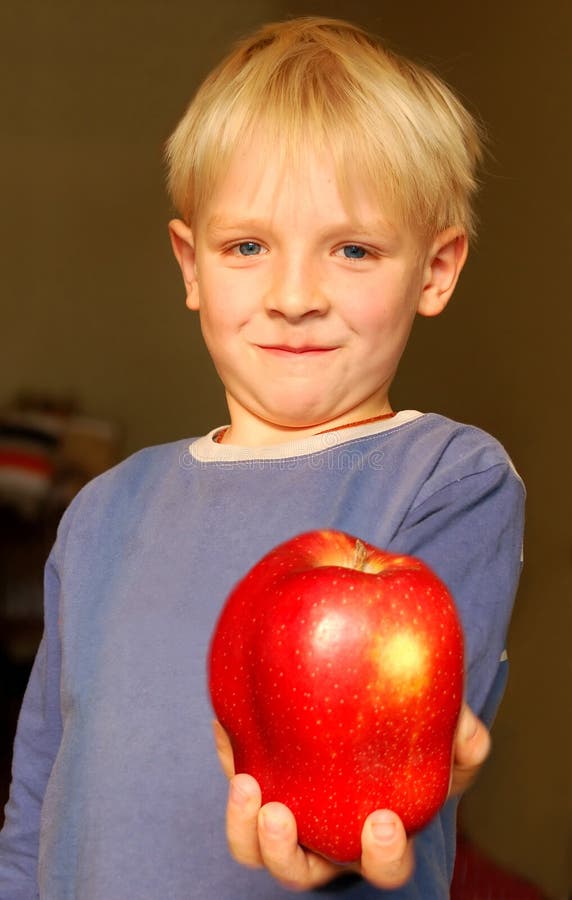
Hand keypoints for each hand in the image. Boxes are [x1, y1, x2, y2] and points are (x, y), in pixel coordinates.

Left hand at [212, 703, 489, 891]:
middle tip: (279, 816)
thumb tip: (467, 735)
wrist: (371, 707)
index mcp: (374, 839)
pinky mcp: (257, 779)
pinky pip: (235, 778)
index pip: (382, 867)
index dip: (382, 857)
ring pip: (254, 848)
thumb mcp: (446, 736)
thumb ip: (462, 735)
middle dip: (285, 854)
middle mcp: (324, 839)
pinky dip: (227, 754)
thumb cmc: (413, 737)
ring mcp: (285, 814)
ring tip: (245, 785)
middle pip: (298, 873)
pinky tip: (226, 723)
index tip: (382, 823)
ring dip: (244, 826)